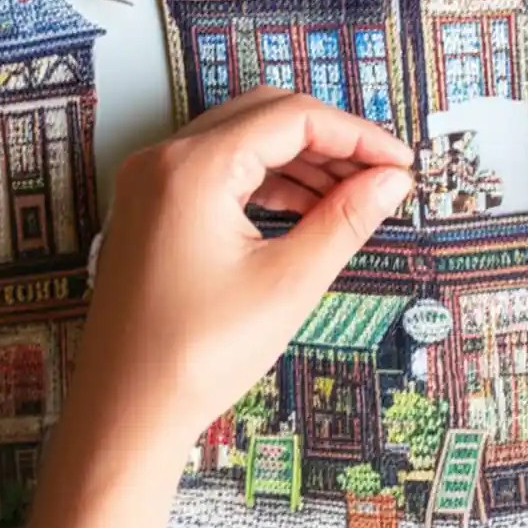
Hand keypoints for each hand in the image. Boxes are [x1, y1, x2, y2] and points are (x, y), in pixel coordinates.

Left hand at [21, 87, 414, 527]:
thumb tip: (390, 182)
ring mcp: (152, 184)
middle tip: (382, 175)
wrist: (127, 412)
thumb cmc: (197, 354)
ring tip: (354, 197)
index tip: (400, 164)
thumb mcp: (290, 283)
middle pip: (266, 116)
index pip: (293, 118)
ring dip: (304, 160)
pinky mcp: (153, 209)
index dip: (357, 135)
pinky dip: (271, 181)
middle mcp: (164, 161)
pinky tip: (309, 211)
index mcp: (193, 169)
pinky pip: (222, 171)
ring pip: (245, 140)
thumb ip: (346, 220)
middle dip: (332, 141)